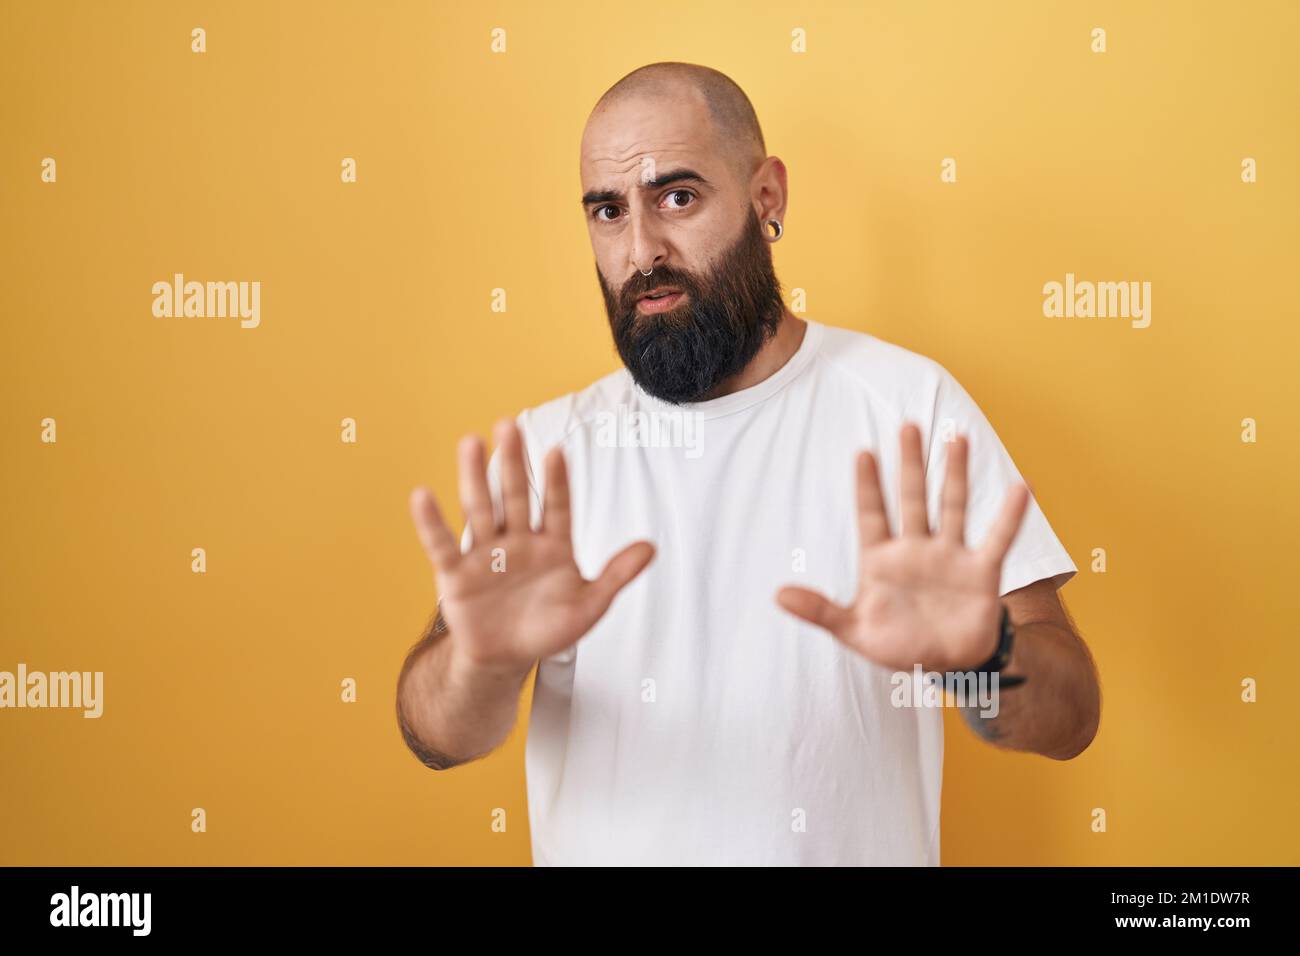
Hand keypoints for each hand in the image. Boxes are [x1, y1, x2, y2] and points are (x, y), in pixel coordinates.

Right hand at [409, 418, 655, 674]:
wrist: (506, 658)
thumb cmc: (547, 629)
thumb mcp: (589, 606)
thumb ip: (616, 575)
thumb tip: (649, 548)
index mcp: (552, 545)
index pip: (556, 505)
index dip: (556, 481)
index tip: (556, 452)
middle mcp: (518, 540)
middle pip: (515, 495)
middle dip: (512, 462)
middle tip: (508, 425)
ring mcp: (486, 553)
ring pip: (481, 509)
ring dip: (475, 477)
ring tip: (471, 442)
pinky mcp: (456, 573)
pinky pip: (442, 545)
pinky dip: (431, 522)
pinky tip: (423, 496)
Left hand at [775, 422, 1029, 672]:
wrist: (946, 666)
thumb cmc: (897, 643)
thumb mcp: (854, 631)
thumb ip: (820, 611)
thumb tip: (779, 594)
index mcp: (881, 559)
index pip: (871, 514)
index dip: (867, 486)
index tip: (862, 452)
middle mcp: (916, 549)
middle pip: (911, 499)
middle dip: (909, 464)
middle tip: (907, 425)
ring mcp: (949, 556)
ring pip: (952, 507)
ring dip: (955, 475)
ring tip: (956, 439)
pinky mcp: (981, 572)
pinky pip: (996, 539)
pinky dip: (1009, 516)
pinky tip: (1021, 487)